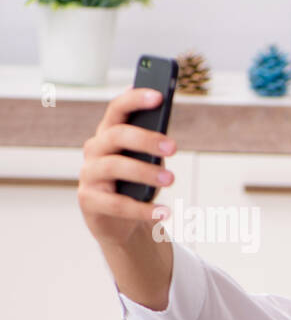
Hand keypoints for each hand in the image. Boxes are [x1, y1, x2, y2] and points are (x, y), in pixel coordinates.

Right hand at [77, 87, 176, 249]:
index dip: (135, 100)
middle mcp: (95, 150)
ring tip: (170, 179)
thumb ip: (153, 149)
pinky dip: (143, 209)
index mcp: (109, 135)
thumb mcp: (147, 163)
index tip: (159, 96)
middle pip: (116, 135)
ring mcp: (88, 175)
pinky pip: (116, 204)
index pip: (117, 109)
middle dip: (145, 139)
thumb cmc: (136, 186)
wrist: (122, 223)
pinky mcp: (89, 201)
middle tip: (173, 147)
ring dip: (145, 172)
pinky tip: (164, 210)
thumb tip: (167, 139)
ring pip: (114, 166)